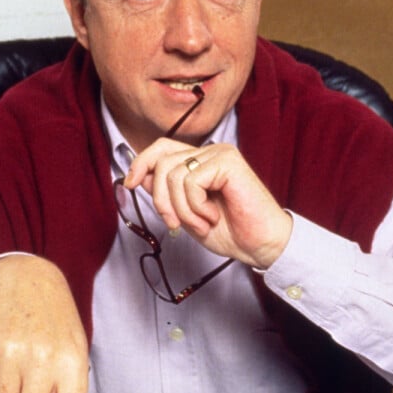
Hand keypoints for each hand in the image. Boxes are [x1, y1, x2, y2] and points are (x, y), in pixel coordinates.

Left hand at [124, 140, 293, 269]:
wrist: (262, 245)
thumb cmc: (231, 231)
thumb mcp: (186, 213)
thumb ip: (166, 193)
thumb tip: (137, 175)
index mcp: (201, 161)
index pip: (161, 147)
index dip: (141, 162)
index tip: (129, 183)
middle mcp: (211, 152)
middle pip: (162, 161)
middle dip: (160, 198)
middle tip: (174, 224)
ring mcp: (220, 154)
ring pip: (173, 174)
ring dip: (181, 209)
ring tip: (201, 223)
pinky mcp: (228, 162)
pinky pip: (191, 182)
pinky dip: (195, 207)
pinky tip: (213, 217)